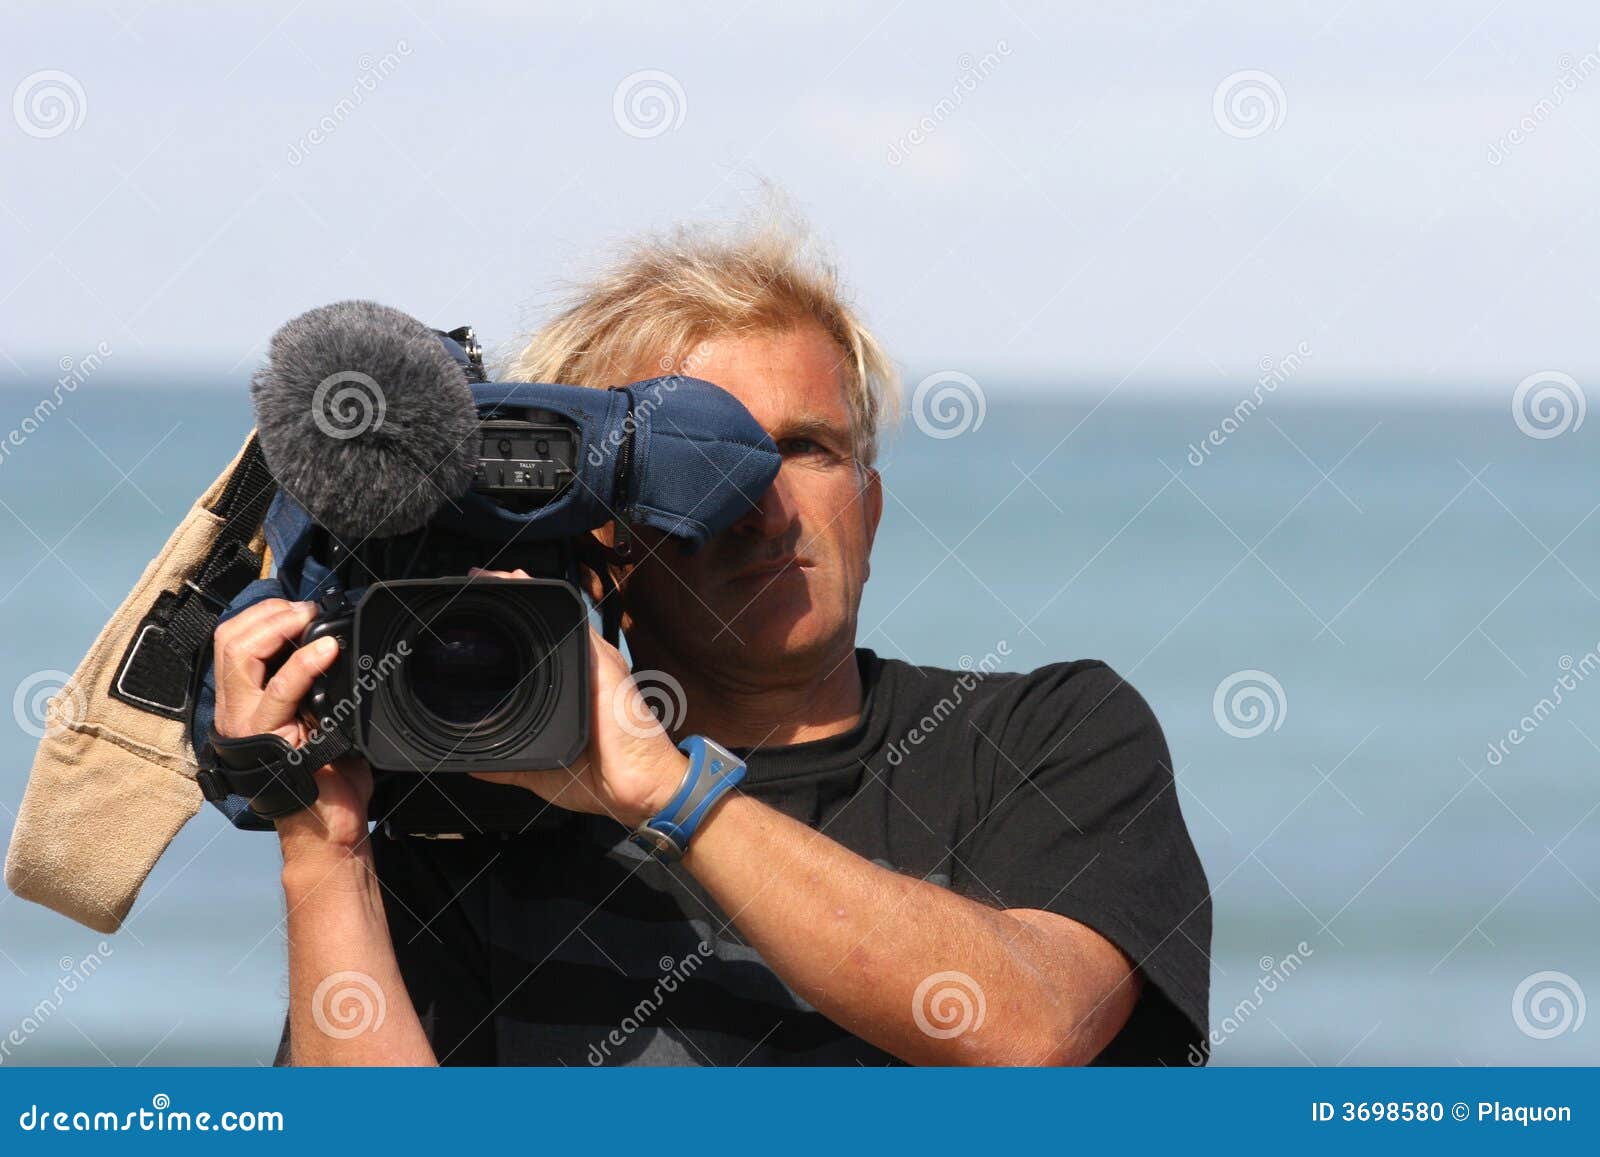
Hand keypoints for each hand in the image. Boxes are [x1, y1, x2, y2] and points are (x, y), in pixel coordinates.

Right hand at [211, 598, 373, 857]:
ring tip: (311, 621)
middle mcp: (236, 709)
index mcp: (243, 699)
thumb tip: (331, 639)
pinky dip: (304, 663)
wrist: (327, 823)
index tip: (300, 607)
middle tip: (307, 611)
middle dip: (269, 614)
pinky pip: (280, 690)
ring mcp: (248, 723)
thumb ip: (311, 679)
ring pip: (241, 655)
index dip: (262, 614)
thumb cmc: (327, 769)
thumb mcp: (317, 712)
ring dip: (280, 628)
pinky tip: (326, 650)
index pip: (231, 639)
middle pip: (229, 639)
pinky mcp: (269, 738)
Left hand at [466, 569, 687, 829]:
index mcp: (573, 692)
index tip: (485, 614)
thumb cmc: (601, 781)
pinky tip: (528, 588)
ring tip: (498, 577)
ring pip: (563, 616)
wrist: (639, 790)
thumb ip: (509, 765)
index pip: (542, 650)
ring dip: (531, 593)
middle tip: (481, 582)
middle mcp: (587, 671)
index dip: (514, 629)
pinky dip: (555, 605)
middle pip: (551, 623)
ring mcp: (598, 664)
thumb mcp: (542, 771)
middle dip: (517, 598)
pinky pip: (579, 627)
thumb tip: (475, 764)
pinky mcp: (605, 666)